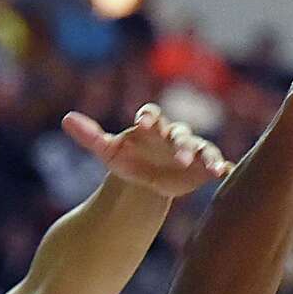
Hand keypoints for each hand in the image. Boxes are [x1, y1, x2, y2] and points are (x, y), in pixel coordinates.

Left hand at [62, 103, 231, 197]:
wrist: (146, 179)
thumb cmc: (127, 159)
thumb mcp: (107, 151)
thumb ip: (90, 136)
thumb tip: (66, 119)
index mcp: (151, 126)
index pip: (152, 115)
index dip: (149, 117)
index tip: (143, 123)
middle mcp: (173, 134)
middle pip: (180, 134)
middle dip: (181, 143)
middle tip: (179, 155)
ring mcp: (191, 150)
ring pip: (202, 149)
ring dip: (207, 156)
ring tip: (213, 166)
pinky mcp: (201, 167)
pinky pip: (214, 164)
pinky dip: (221, 167)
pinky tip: (226, 173)